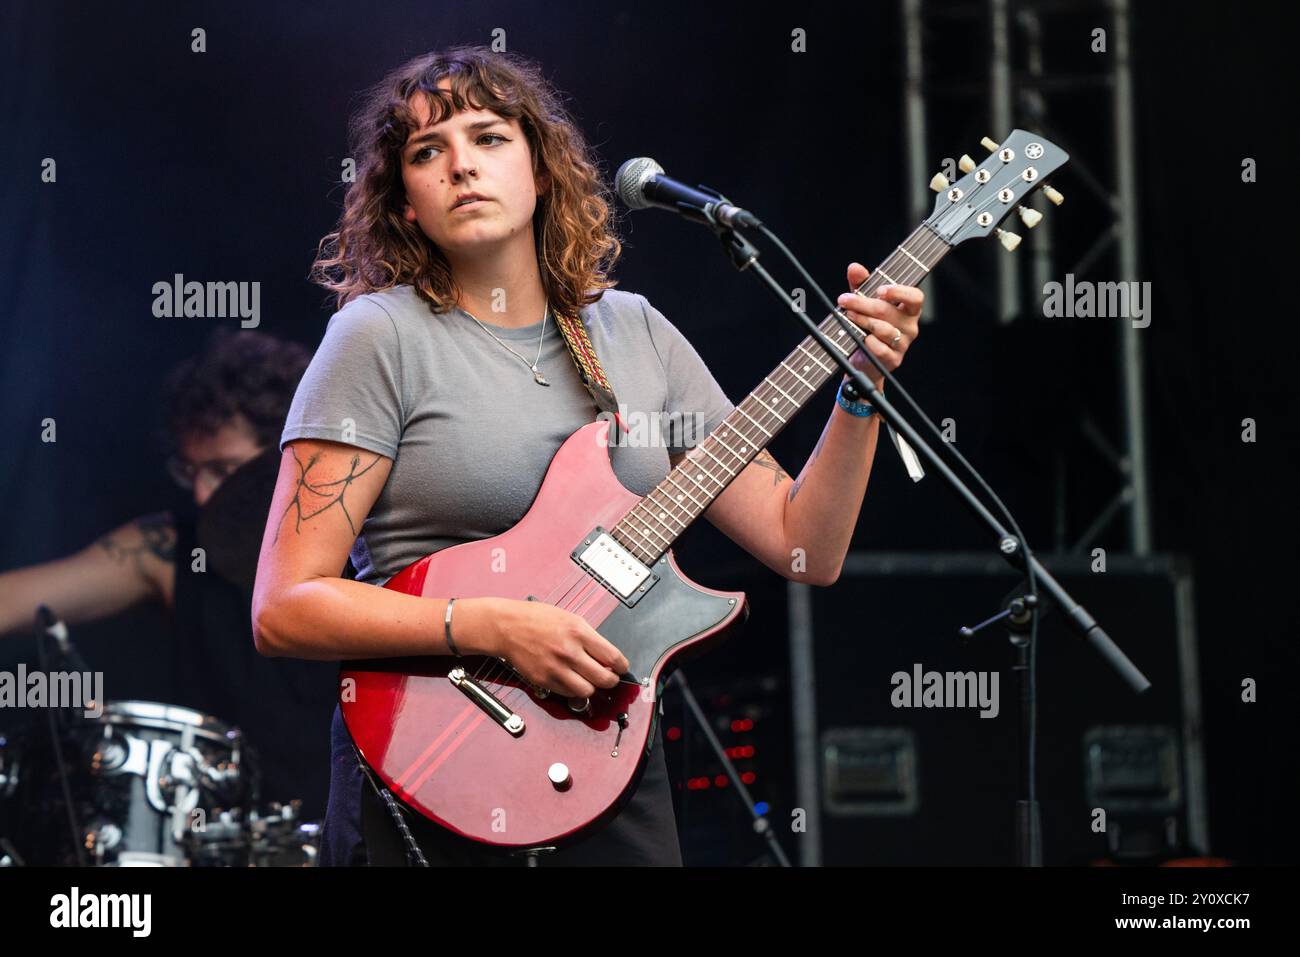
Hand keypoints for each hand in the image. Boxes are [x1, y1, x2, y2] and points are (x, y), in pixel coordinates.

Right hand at [480, 598, 629, 698]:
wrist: (507, 626)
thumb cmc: (537, 618)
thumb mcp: (570, 618)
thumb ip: (590, 637)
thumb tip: (607, 656)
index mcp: (579, 632)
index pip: (613, 657)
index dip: (622, 666)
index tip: (622, 668)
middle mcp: (569, 652)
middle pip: (604, 679)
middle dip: (611, 680)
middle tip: (609, 677)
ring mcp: (556, 668)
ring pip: (587, 691)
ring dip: (592, 687)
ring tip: (589, 679)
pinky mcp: (544, 680)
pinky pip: (568, 694)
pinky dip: (573, 690)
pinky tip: (571, 680)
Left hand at [836, 262, 923, 388]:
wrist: (865, 360)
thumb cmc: (868, 326)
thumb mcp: (864, 302)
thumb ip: (861, 284)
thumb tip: (854, 268)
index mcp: (909, 310)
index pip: (915, 297)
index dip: (899, 292)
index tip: (880, 290)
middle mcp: (910, 326)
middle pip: (888, 311)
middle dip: (863, 303)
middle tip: (845, 300)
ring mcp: (903, 344)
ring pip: (883, 329)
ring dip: (861, 320)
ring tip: (848, 316)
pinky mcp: (893, 359)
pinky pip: (879, 348)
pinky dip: (867, 342)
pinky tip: (860, 338)